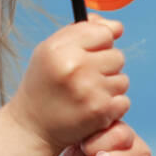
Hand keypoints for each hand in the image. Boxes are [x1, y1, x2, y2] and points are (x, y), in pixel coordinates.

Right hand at [8, 13, 129, 154]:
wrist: (32, 128)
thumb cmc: (45, 84)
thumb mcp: (52, 50)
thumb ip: (83, 30)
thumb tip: (117, 27)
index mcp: (60, 49)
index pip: (105, 32)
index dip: (99, 44)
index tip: (87, 55)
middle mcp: (75, 67)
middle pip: (118, 56)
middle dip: (106, 66)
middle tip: (84, 79)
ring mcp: (89, 90)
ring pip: (123, 79)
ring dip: (110, 88)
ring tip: (86, 95)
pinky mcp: (100, 111)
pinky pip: (124, 101)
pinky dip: (112, 107)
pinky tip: (92, 109)